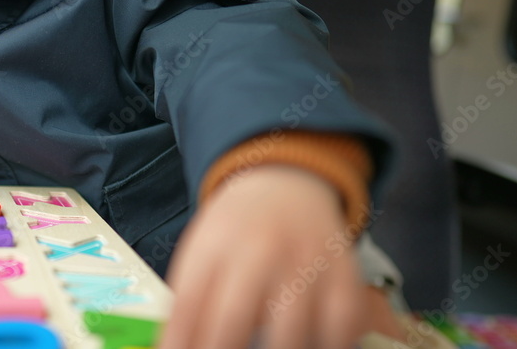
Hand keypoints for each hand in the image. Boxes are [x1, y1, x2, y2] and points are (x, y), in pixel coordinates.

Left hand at [159, 166, 365, 348]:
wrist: (285, 184)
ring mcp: (303, 260)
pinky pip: (341, 323)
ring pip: (291, 328)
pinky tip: (316, 347)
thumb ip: (187, 301)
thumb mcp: (202, 250)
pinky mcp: (342, 272)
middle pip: (234, 317)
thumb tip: (173, 348)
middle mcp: (258, 250)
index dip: (182, 342)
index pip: (189, 304)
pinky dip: (332, 343)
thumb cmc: (237, 229)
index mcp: (213, 245)